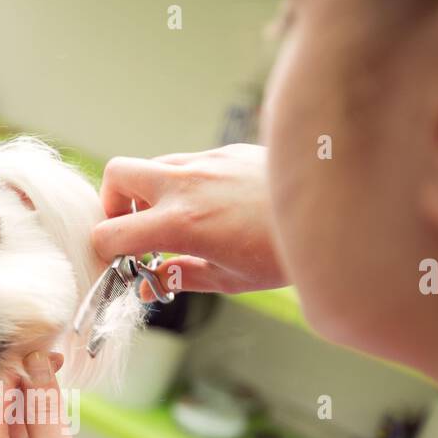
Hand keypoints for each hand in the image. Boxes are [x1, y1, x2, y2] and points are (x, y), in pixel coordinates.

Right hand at [92, 143, 287, 298]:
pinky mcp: (228, 151)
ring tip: (173, 221)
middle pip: (117, 174)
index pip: (110, 231)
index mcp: (180, 224)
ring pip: (154, 165)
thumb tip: (147, 286)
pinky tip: (211, 207)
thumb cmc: (282, 254)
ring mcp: (207, 161)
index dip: (105, 249)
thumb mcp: (227, 279)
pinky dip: (185, 183)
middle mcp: (186, 185)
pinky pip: (189, 161)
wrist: (332, 216)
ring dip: (150, 192)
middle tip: (133, 228)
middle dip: (113, 202)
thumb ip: (179, 277)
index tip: (118, 260)